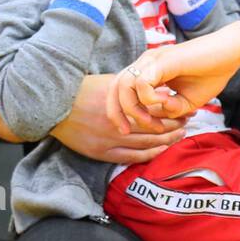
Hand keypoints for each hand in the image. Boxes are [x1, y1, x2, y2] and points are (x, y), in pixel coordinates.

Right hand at [50, 74, 187, 163]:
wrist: (51, 108)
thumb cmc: (81, 91)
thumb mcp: (110, 83)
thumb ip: (133, 90)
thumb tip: (161, 91)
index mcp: (121, 104)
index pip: (155, 110)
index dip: (172, 110)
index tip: (184, 108)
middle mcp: (118, 123)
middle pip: (155, 127)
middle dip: (175, 125)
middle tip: (188, 121)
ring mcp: (110, 140)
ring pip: (147, 143)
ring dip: (167, 140)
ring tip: (180, 134)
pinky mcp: (102, 153)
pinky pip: (132, 157)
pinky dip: (150, 154)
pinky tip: (163, 149)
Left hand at [108, 22, 239, 132]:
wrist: (230, 54)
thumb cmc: (211, 74)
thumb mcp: (186, 102)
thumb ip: (168, 110)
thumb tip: (155, 115)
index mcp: (149, 70)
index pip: (120, 89)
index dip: (118, 111)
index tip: (128, 130)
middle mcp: (146, 63)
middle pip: (114, 87)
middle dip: (116, 112)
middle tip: (127, 130)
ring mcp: (152, 59)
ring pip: (124, 85)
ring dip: (135, 109)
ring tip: (154, 121)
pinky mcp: (162, 60)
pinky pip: (142, 83)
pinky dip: (149, 99)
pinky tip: (167, 102)